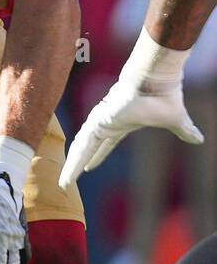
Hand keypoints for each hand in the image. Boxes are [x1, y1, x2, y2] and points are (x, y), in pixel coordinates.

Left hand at [60, 78, 202, 189]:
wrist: (156, 79)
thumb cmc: (165, 95)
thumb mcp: (176, 120)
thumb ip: (184, 131)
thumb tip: (200, 139)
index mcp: (121, 124)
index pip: (104, 144)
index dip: (96, 156)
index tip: (89, 167)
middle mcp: (106, 123)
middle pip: (88, 148)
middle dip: (78, 164)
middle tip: (67, 180)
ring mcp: (100, 122)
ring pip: (81, 149)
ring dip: (72, 166)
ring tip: (63, 184)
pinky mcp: (98, 122)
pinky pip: (82, 145)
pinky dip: (75, 160)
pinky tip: (70, 173)